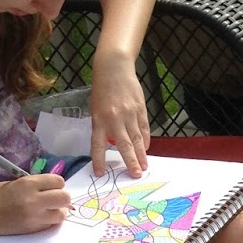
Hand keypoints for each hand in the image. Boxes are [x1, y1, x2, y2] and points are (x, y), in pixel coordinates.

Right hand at [0, 174, 70, 234]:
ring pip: (62, 214)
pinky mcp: (33, 229)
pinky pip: (51, 224)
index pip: (58, 181)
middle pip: (64, 198)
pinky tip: (40, 217)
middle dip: (62, 197)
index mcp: (28, 184)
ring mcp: (34, 217)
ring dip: (58, 211)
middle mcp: (34, 200)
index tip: (52, 186)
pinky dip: (50, 220)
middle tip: (54, 198)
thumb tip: (56, 189)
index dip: (57, 184)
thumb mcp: (17, 182)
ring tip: (48, 209)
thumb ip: (37, 185)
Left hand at [89, 47, 149, 174]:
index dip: (99, 160)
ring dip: (141, 155)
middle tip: (136, 175)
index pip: (98, 145)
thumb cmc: (102, 88)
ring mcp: (130, 115)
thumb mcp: (96, 108)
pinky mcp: (141, 110)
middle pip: (124, 145)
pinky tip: (145, 149)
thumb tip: (113, 143)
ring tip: (144, 167)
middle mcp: (114, 119)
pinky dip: (145, 140)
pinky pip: (144, 129)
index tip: (100, 173)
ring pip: (137, 140)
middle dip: (130, 162)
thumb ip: (103, 125)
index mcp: (99, 119)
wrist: (114, 68)